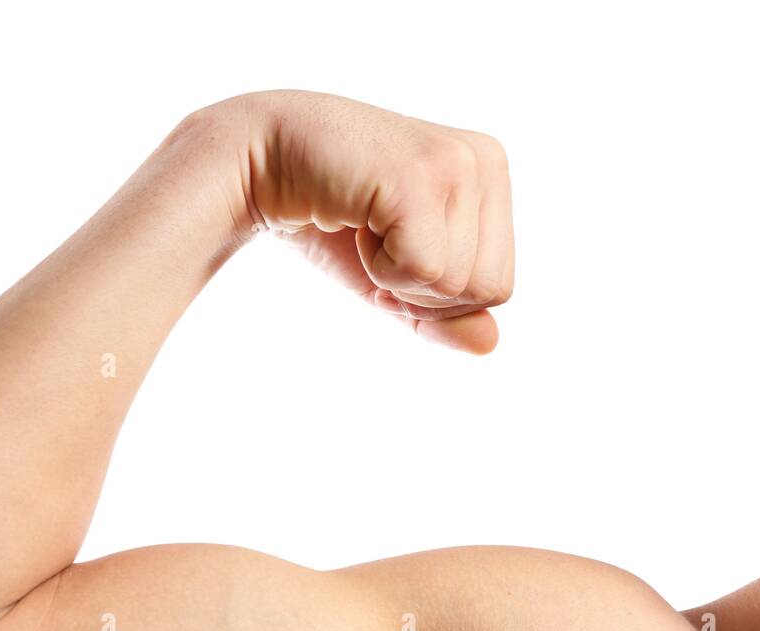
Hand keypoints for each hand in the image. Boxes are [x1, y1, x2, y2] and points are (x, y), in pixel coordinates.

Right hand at [227, 90, 513, 354]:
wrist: (261, 167)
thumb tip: (490, 343)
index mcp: (491, 173)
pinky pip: (425, 270)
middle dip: (421, 291)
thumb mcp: (392, 280)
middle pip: (488, 288)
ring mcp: (457, 162)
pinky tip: (356, 219)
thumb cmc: (329, 220)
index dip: (435, 295)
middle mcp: (485, 158)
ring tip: (365, 223)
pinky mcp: (420, 175)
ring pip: (457, 284)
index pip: (498, 286)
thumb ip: (441, 315)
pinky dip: (380, 268)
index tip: (391, 245)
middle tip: (376, 237)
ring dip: (394, 276)